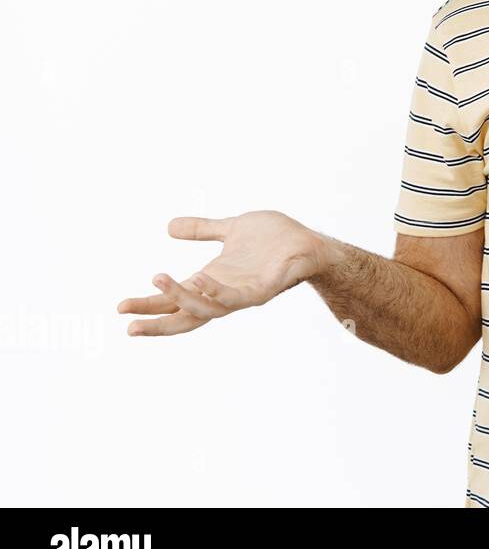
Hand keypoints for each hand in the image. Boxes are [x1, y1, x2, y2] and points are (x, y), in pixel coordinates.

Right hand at [119, 210, 332, 335]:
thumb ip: (202, 229)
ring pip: (206, 310)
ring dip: (181, 298)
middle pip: (184, 317)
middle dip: (156, 321)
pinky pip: (237, 298)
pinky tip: (202, 279)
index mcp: (212, 281)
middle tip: (128, 322)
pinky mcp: (264, 290)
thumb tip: (168, 226)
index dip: (150, 306)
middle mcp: (224, 293)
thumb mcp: (231, 228)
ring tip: (158, 280)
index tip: (120, 308)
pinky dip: (217, 292)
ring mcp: (243, 294)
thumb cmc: (276, 238)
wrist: (309, 240)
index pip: (174, 302)